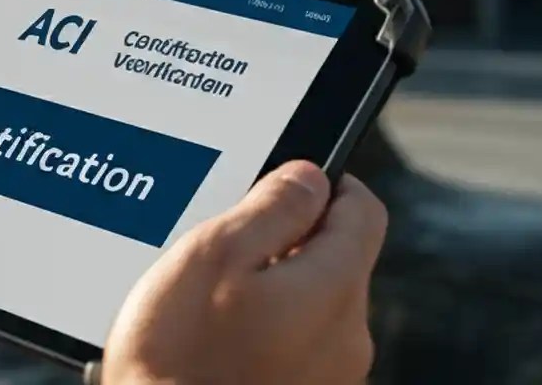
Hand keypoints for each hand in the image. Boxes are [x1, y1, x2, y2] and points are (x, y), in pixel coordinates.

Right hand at [101, 161, 386, 384]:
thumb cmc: (178, 358)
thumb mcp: (214, 255)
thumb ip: (272, 206)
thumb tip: (309, 177)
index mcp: (334, 289)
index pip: (363, 210)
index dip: (324, 184)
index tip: (283, 182)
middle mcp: (347, 337)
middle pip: (336, 257)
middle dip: (285, 241)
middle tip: (222, 249)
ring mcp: (331, 376)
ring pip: (312, 303)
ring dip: (270, 288)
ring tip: (207, 301)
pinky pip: (296, 344)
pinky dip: (263, 330)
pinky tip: (214, 340)